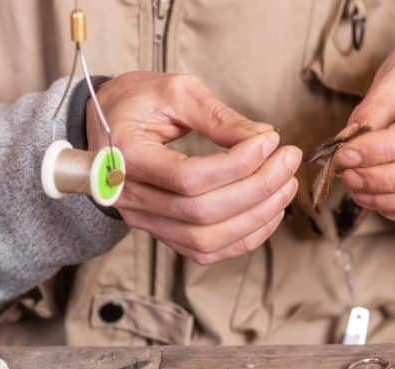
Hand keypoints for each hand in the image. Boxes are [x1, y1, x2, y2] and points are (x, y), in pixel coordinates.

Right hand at [87, 72, 300, 263]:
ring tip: (285, 185)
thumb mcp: (175, 92)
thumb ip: (218, 117)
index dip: (238, 164)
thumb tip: (263, 139)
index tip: (270, 140)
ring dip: (255, 217)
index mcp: (124, 157)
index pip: (188, 178)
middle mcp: (128, 198)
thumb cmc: (136, 101)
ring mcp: (143, 221)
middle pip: (201, 213)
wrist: (105, 122)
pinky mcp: (160, 232)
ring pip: (204, 239)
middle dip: (257, 188)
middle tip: (288, 160)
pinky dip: (242, 238)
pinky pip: (203, 250)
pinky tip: (268, 212)